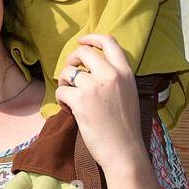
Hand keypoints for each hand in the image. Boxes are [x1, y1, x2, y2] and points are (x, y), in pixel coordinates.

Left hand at [54, 34, 146, 179]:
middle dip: (72, 60)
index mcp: (125, 72)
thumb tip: (92, 68)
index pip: (109, 42)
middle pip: (84, 52)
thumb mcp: (128, 94)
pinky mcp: (81, 100)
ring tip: (69, 95)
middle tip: (70, 74)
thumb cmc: (125, 127)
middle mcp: (111, 75)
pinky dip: (61, 98)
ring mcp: (95, 86)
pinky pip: (61, 90)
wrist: (124, 151)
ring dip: (64, 82)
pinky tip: (68, 108)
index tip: (82, 41)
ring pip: (69, 72)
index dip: (92, 38)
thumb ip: (114, 78)